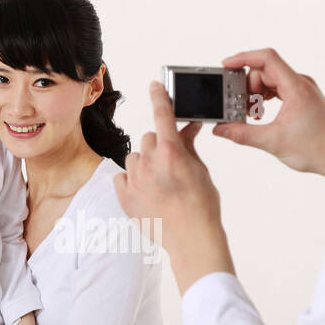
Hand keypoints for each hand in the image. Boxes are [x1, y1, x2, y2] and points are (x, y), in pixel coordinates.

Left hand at [114, 81, 235, 295]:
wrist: (191, 239)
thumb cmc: (201, 206)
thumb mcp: (200, 170)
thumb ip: (189, 146)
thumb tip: (187, 128)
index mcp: (171, 152)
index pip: (163, 114)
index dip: (159, 96)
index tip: (154, 85)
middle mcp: (149, 162)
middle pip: (150, 139)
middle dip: (160, 146)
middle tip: (172, 163)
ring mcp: (134, 180)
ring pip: (135, 157)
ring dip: (145, 163)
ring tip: (160, 181)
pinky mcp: (124, 197)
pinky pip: (123, 177)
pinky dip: (132, 180)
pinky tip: (146, 191)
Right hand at [215, 49, 324, 193]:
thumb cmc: (317, 149)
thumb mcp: (273, 142)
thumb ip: (242, 134)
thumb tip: (220, 129)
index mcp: (296, 87)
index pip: (266, 59)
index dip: (243, 58)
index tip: (226, 66)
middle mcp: (300, 83)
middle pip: (264, 71)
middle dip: (246, 87)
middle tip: (238, 107)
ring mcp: (302, 89)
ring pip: (269, 80)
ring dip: (254, 94)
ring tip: (249, 115)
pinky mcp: (302, 97)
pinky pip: (277, 88)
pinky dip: (264, 98)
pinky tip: (259, 115)